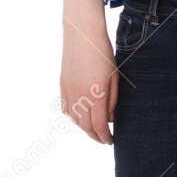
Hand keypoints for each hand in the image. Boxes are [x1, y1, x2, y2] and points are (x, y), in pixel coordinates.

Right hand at [60, 18, 116, 144]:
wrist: (82, 35)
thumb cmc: (104, 53)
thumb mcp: (115, 77)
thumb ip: (112, 100)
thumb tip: (110, 119)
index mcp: (96, 95)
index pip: (98, 125)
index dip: (104, 137)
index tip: (110, 142)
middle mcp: (79, 97)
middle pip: (85, 126)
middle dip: (94, 135)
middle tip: (104, 139)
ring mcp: (68, 92)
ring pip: (74, 119)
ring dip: (84, 128)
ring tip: (94, 129)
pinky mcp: (62, 86)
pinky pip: (66, 109)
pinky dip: (73, 117)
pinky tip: (80, 117)